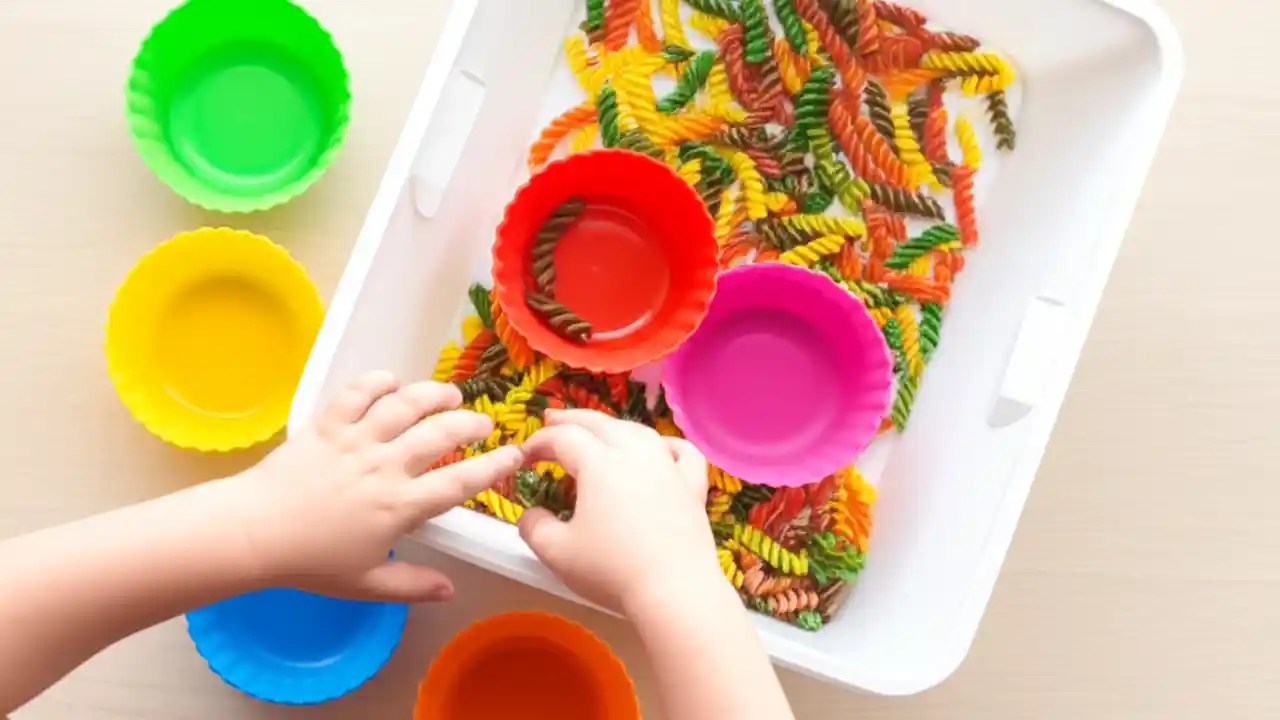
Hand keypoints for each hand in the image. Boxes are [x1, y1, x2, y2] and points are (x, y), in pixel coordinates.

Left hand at [217, 371, 523, 602]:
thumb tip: (450, 588)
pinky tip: (393, 383)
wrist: (252, 533)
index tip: (515, 455)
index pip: (460, 481)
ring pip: (406, 404)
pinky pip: (359, 392)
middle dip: (471, 422)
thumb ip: (411, 584)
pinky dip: (379, 382)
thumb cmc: (310, 562)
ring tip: (450, 395)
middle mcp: (385, 466)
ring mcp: (356, 440)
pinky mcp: (328, 424)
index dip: (494, 466)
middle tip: (483, 421)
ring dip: (434, 394)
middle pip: (441, 432)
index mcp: (400, 506)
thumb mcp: (366, 583)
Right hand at [517, 410, 720, 610]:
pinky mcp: (693, 486)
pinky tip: (659, 450)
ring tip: (597, 434)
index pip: (562, 438)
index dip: (538, 442)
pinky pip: (681, 452)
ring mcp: (668, 467)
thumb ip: (533, 526)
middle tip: (550, 421)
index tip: (523, 457)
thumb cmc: (612, 571)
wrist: (675, 592)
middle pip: (599, 423)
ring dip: (612, 427)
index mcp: (599, 463)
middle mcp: (635, 453)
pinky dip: (665, 445)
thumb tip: (530, 514)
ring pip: (637, 431)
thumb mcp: (556, 552)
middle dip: (570, 420)